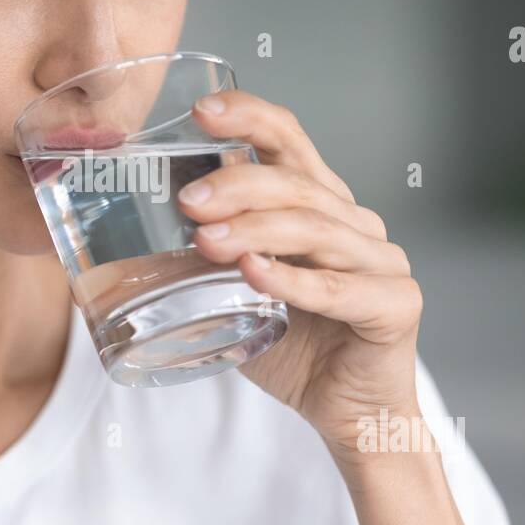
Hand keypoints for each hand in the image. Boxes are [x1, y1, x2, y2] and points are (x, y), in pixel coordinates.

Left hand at [179, 89, 423, 469]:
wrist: (348, 413)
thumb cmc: (293, 348)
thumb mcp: (234, 291)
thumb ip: (204, 255)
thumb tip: (128, 229)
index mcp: (320, 204)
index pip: (288, 140)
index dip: (250, 117)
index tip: (202, 111)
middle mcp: (355, 222)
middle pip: (297, 184)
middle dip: (238, 185)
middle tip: (188, 203)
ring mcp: (382, 260)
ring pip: (314, 229)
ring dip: (255, 230)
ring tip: (206, 242)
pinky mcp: (396, 304)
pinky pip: (338, 289)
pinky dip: (292, 281)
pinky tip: (254, 275)